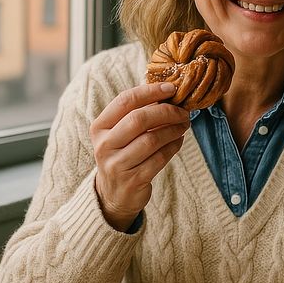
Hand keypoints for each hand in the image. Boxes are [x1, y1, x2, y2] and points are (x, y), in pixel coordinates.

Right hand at [90, 82, 189, 230]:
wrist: (114, 194)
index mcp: (99, 127)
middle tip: (183, 111)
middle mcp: (104, 145)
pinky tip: (178, 141)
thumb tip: (168, 92)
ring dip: (173, 129)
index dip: (150, 91)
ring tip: (184, 125)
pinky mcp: (133, 180)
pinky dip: (173, 146)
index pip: (125, 101)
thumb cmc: (123, 154)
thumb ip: (137, 113)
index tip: (172, 88)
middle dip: (166, 112)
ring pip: (152, 139)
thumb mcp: (120, 133)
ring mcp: (117, 164)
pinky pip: (160, 158)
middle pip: (139, 119)